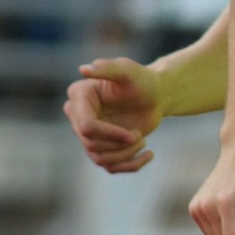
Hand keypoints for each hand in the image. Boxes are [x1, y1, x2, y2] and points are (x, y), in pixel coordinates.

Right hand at [64, 57, 164, 172]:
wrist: (156, 95)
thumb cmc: (142, 80)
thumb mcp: (129, 71)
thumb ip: (108, 68)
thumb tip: (84, 69)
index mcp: (80, 97)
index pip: (87, 127)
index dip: (111, 135)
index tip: (135, 134)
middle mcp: (78, 116)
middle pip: (91, 145)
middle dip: (119, 145)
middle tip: (139, 135)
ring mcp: (88, 133)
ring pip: (99, 159)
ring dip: (126, 155)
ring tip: (142, 141)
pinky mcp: (101, 146)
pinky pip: (110, 166)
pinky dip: (131, 165)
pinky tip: (149, 155)